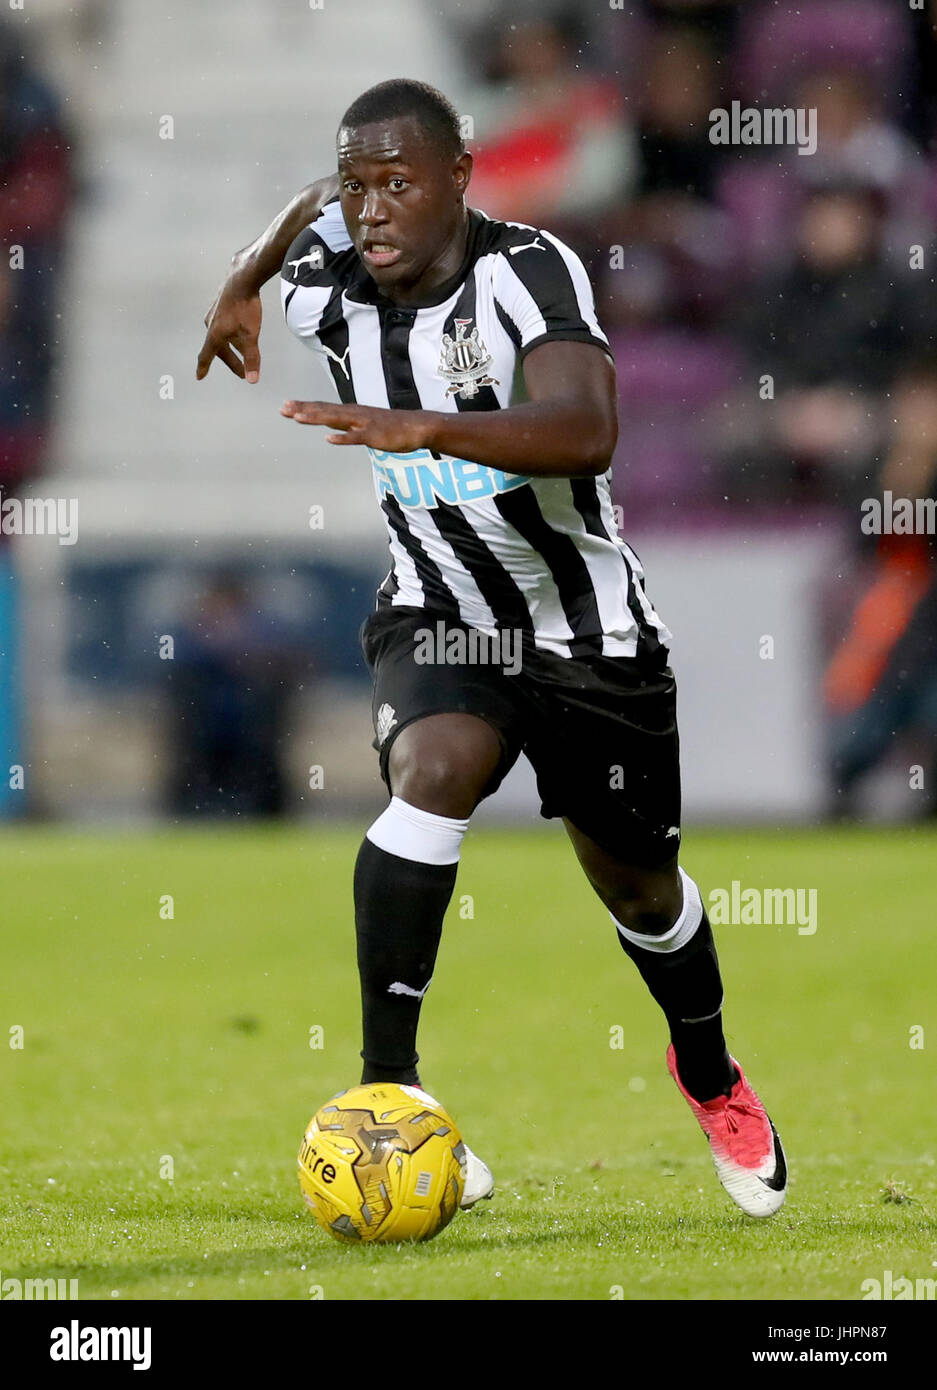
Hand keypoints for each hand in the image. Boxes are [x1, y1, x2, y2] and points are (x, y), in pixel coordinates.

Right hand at [196, 271, 262, 380]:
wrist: (242, 277)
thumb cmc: (245, 307)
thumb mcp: (251, 335)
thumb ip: (251, 358)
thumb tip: (252, 380)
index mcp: (214, 334)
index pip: (206, 355)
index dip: (203, 367)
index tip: (199, 376)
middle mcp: (210, 324)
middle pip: (219, 349)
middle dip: (231, 360)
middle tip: (241, 371)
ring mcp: (214, 313)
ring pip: (222, 335)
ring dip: (232, 346)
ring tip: (244, 351)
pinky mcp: (220, 304)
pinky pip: (224, 324)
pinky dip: (232, 333)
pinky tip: (240, 329)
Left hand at [280, 400, 433, 450]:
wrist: (417, 426)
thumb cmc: (392, 427)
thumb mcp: (365, 425)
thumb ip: (349, 426)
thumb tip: (332, 430)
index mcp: (351, 413)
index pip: (324, 408)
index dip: (304, 407)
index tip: (286, 405)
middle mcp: (354, 414)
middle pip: (324, 411)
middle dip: (304, 409)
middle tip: (283, 408)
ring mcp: (364, 424)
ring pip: (336, 420)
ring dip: (316, 418)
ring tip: (297, 417)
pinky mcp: (374, 436)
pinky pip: (356, 438)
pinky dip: (343, 438)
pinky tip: (329, 439)